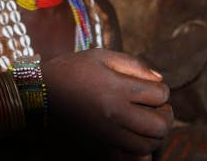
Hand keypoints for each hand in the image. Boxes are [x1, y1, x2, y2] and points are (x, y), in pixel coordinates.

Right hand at [42, 48, 172, 154]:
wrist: (40, 93)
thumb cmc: (70, 70)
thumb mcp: (100, 56)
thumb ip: (133, 64)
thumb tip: (158, 79)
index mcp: (117, 88)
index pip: (160, 94)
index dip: (161, 89)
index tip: (151, 87)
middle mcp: (116, 114)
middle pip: (160, 124)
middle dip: (165, 115)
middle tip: (157, 108)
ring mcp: (109, 133)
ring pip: (149, 145)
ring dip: (154, 134)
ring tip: (146, 121)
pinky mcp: (101, 145)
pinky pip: (131, 157)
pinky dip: (140, 151)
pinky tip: (134, 136)